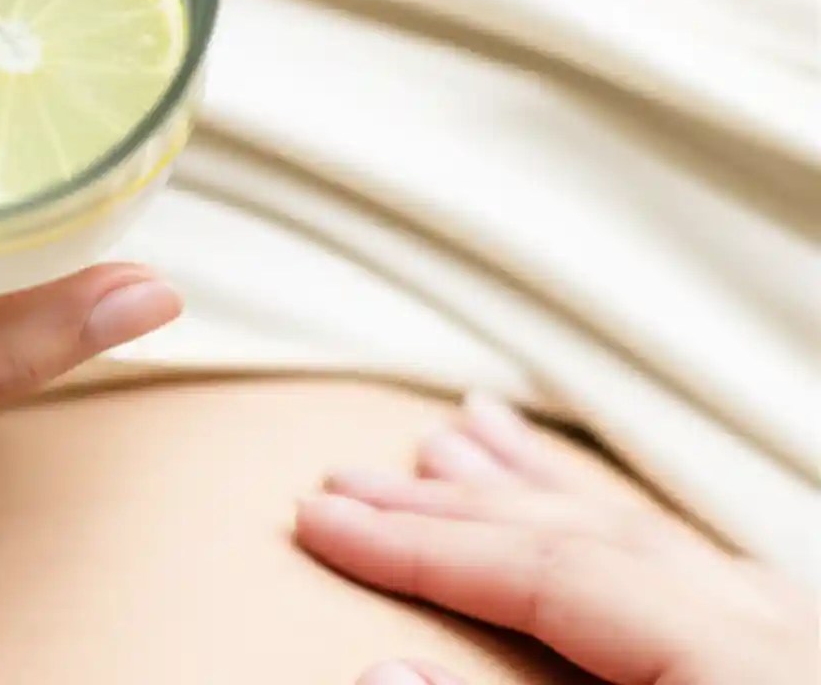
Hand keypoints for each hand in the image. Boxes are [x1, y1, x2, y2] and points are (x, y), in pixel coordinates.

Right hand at [296, 394, 817, 684]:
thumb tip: (384, 672)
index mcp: (745, 666)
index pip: (541, 571)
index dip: (416, 545)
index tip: (323, 522)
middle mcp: (784, 635)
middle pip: (581, 532)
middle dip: (450, 504)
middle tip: (352, 477)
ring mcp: (802, 645)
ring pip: (646, 528)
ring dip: (534, 482)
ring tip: (456, 435)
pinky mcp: (802, 663)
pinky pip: (694, 559)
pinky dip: (617, 519)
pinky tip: (583, 500)